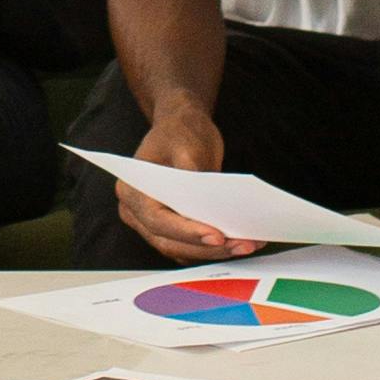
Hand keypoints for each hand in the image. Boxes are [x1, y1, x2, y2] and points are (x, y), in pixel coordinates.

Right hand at [113, 96, 237, 259]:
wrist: (181, 128)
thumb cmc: (179, 133)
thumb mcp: (187, 146)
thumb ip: (193, 175)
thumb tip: (208, 205)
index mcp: (132, 190)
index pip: (157, 220)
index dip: (187, 231)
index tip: (217, 235)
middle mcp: (136, 212)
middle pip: (169, 241)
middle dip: (207, 247)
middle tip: (241, 244)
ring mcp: (153, 224)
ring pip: (182, 250)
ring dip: (214, 252)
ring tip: (247, 244)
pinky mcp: (172, 230)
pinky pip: (190, 247)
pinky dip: (213, 248)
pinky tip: (240, 241)